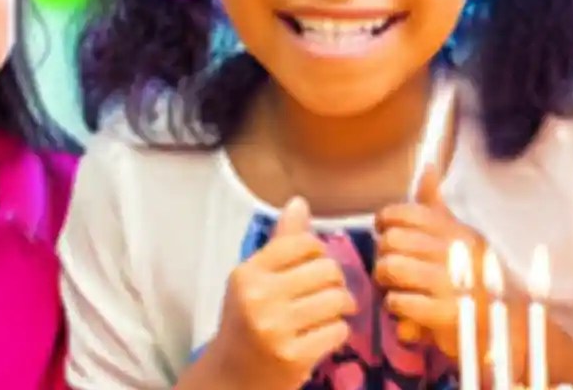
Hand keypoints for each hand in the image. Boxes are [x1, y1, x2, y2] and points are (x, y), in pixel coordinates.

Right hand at [206, 197, 356, 388]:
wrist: (231, 379)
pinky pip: (339, 330)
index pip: (305, 243)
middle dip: (335, 281)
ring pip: (338, 299)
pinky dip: (338, 332)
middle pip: (328, 269)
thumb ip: (281, 243)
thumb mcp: (255, 281)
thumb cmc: (247, 322)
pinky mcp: (294, 357)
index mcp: (248, 273)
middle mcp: (258, 298)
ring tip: (329, 313)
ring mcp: (275, 328)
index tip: (313, 268)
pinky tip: (324, 335)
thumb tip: (299, 201)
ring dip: (341, 307)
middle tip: (328, 293)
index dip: (319, 254)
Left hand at [375, 164, 484, 359]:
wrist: (506, 325)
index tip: (386, 232)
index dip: (385, 221)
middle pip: (391, 241)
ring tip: (396, 289)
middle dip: (383, 256)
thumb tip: (428, 167)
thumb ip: (436, 206)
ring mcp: (449, 282)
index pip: (405, 212)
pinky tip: (408, 311)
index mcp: (455, 230)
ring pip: (390, 269)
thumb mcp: (461, 236)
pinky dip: (396, 308)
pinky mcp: (443, 314)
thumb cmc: (474, 276)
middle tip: (391, 268)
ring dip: (386, 283)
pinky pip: (398, 302)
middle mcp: (452, 251)